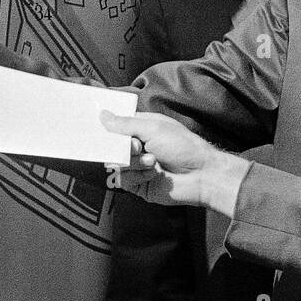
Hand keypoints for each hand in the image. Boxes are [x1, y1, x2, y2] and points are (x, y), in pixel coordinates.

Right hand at [101, 110, 249, 215]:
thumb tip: (104, 115)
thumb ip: (126, 123)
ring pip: (117, 165)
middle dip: (125, 148)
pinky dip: (138, 176)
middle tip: (137, 147)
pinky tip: (154, 174)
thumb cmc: (183, 147)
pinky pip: (124, 180)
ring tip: (153, 162)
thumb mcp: (154, 128)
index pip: (117, 126)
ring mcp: (138, 166)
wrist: (200, 175)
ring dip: (135, 163)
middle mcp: (139, 147)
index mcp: (143, 129)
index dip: (110, 128)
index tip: (100, 129)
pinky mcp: (139, 184)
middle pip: (114, 147)